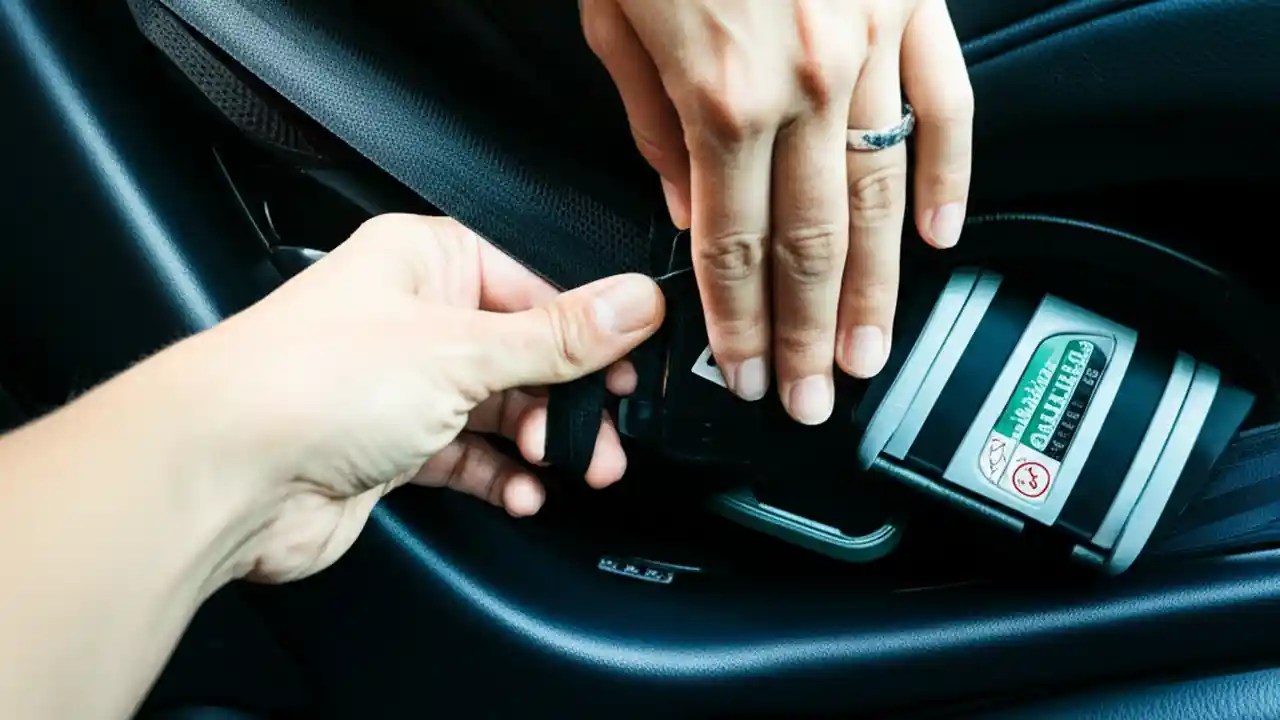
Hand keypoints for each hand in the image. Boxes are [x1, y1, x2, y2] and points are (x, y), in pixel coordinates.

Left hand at [176, 214, 663, 582]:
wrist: (222, 476)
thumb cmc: (307, 382)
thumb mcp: (462, 349)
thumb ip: (558, 335)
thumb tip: (635, 303)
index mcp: (424, 260)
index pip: (534, 282)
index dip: (588, 326)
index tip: (629, 363)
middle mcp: (413, 317)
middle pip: (523, 351)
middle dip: (569, 398)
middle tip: (604, 435)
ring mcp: (401, 384)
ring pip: (500, 409)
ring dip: (542, 442)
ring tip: (573, 468)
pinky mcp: (391, 446)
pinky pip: (467, 458)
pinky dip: (501, 477)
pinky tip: (521, 492)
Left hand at [581, 0, 972, 423]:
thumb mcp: (615, 16)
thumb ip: (651, 121)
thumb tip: (681, 206)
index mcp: (723, 92)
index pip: (732, 246)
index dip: (740, 324)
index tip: (745, 374)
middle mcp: (805, 83)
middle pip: (810, 245)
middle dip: (807, 336)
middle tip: (810, 397)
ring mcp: (870, 47)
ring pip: (879, 196)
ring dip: (874, 289)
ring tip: (866, 352)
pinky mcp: (914, 6)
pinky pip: (945, 107)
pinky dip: (949, 177)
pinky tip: (938, 237)